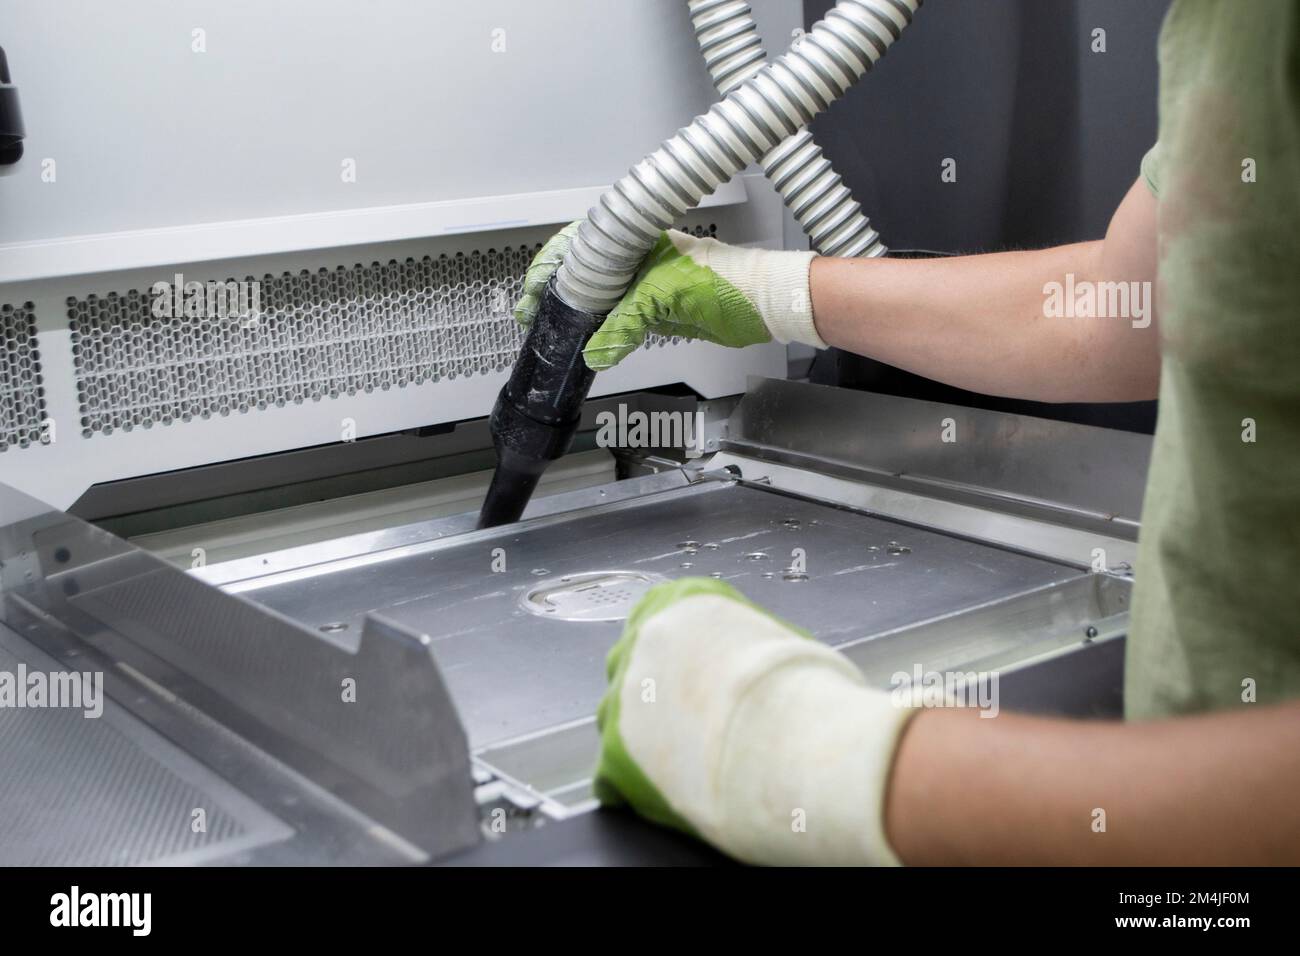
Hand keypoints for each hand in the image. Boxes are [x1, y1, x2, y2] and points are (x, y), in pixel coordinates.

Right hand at [514, 222, 823, 370]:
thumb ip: (625, 324)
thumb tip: (594, 350)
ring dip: (574, 312)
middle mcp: (637, 259)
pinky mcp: (657, 309)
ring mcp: (646, 284)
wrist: (762, 305)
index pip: (579, 245)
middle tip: (531, 313)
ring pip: (599, 296)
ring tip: (549, 327)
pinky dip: (599, 330)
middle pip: (583, 271)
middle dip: (553, 290)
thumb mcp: (665, 298)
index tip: (530, 291)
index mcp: (637, 241)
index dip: (550, 266)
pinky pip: (618, 319)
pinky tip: (585, 339)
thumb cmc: (728, 283)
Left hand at [593, 577, 916, 864]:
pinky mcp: (615, 753)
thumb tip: (760, 668)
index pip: (660, 620)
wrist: (790, 741)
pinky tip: (665, 796)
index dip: (680, 656)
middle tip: (694, 723)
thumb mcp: (780, 641)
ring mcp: (622, 696)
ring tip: (686, 763)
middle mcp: (643, 642)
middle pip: (634, 667)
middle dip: (657, 694)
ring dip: (643, 739)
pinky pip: (609, 774)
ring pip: (617, 718)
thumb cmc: (801, 689)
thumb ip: (746, 648)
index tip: (696, 676)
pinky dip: (633, 787)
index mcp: (682, 606)